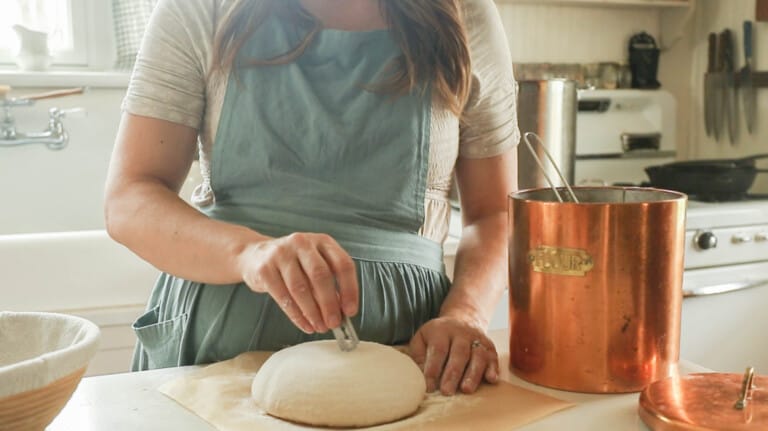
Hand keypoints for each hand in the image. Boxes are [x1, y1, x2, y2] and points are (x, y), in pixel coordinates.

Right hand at [238, 232, 357, 333]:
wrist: (256, 255)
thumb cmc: (293, 263)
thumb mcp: (314, 264)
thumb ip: (330, 283)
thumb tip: (342, 311)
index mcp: (322, 241)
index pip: (342, 264)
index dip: (349, 289)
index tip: (350, 310)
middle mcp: (302, 243)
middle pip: (321, 275)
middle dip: (329, 304)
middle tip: (334, 323)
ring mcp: (281, 254)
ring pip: (300, 288)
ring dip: (312, 312)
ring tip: (319, 326)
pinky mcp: (265, 269)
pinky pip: (283, 296)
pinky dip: (296, 315)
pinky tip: (304, 324)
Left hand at [409, 316, 499, 394]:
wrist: (462, 319)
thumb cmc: (437, 336)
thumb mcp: (422, 338)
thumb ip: (419, 355)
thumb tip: (420, 375)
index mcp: (441, 330)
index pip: (438, 350)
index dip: (433, 369)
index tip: (430, 387)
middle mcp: (461, 333)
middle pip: (459, 353)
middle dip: (453, 374)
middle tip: (447, 391)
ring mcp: (477, 338)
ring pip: (478, 355)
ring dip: (473, 373)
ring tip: (466, 389)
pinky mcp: (489, 346)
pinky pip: (493, 356)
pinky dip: (493, 368)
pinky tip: (490, 379)